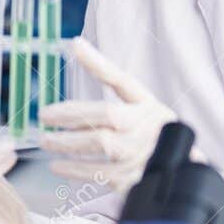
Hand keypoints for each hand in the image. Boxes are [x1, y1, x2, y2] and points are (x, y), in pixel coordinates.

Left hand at [39, 38, 178, 195]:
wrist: (178, 169)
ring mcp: (140, 153)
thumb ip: (108, 78)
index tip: (74, 45)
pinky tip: (56, 165)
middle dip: (72, 114)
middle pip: (108, 114)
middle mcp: (146, 126)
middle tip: (45, 116)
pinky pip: (99, 173)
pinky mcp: (133, 178)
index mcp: (146, 104)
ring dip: (67, 142)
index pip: (121, 79)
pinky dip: (74, 169)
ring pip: (101, 143)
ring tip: (45, 140)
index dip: (99, 62)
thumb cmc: (149, 130)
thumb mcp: (138, 103)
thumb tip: (75, 44)